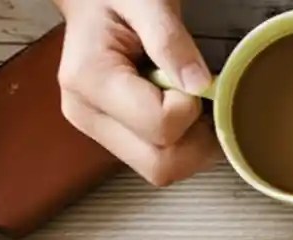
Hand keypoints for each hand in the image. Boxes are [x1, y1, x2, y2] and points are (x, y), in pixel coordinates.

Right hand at [55, 0, 219, 185]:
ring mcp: (97, 129)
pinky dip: (181, 144)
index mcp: (89, 79)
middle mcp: (87, 114)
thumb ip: (170, 40)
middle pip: (160, 165)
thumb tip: (200, 84)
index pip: (159, 127)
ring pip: (160, 170)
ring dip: (192, 145)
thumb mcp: (146, 0)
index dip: (191, 107)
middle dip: (197, 140)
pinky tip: (181, 110)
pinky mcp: (111, 136)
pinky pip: (157, 160)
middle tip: (205, 101)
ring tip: (191, 102)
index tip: (194, 77)